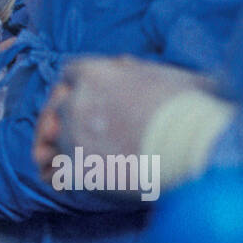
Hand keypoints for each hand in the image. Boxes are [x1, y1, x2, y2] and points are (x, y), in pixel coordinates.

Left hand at [32, 56, 210, 181]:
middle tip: (55, 134)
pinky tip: (55, 180)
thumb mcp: (165, 73)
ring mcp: (74, 137)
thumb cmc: (189, 108)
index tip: (75, 99)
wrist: (193, 146)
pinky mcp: (78, 170)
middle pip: (56, 109)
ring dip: (52, 150)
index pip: (69, 75)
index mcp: (94, 74)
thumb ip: (135, 69)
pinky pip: (53, 174)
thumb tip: (122, 63)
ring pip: (50, 142)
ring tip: (49, 161)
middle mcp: (76, 102)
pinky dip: (54, 176)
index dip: (72, 88)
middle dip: (55, 120)